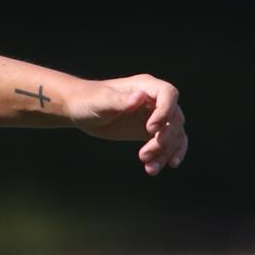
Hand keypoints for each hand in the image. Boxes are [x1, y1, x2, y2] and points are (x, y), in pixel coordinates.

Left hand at [70, 74, 187, 174]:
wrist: (80, 109)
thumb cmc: (88, 100)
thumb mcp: (100, 101)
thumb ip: (119, 100)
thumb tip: (140, 97)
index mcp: (145, 86)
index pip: (168, 94)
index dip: (165, 112)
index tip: (150, 129)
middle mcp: (155, 100)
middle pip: (174, 118)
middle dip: (164, 139)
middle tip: (143, 155)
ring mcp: (156, 116)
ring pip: (174, 134)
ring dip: (166, 152)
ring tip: (150, 169)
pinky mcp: (151, 131)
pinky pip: (169, 142)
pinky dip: (168, 154)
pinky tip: (161, 167)